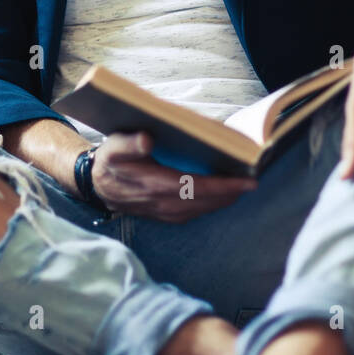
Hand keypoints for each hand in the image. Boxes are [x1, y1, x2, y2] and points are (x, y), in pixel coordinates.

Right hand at [91, 131, 257, 223]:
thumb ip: (129, 143)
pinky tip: (225, 193)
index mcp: (152, 184)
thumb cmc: (110, 161)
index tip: (248, 182)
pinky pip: (197, 212)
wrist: (97, 187)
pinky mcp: (168, 216)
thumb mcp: (113, 147)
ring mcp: (166, 213)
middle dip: (232, 192)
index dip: (223, 185)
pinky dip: (214, 203)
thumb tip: (147, 138)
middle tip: (255, 178)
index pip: (195, 186)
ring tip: (245, 185)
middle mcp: (162, 203)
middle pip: (206, 200)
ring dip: (225, 198)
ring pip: (204, 208)